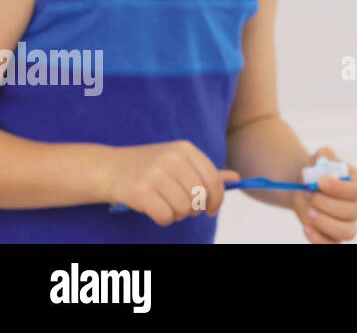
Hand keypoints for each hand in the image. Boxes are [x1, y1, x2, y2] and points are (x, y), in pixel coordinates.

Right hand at [104, 141, 238, 223]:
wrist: (108, 168)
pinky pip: (166, 216)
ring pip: (184, 208)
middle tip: (184, 209)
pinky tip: (156, 212)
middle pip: (199, 195)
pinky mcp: (140, 190)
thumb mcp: (178, 162)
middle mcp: (172, 158)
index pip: (213, 179)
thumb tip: (236, 178)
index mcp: (185, 149)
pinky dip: (164, 220)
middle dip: (194, 208)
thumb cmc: (149, 167)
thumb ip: (205, 171)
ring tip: (168, 208)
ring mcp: (155, 173)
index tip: (212, 210)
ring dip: (178, 215)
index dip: (217, 199)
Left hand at [292, 146, 356, 242]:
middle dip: (327, 204)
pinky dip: (319, 240)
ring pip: (347, 232)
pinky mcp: (334, 237)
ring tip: (309, 212)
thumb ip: (323, 155)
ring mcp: (347, 223)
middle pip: (350, 211)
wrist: (305, 188)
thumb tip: (325, 155)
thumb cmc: (316, 173)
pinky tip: (306, 228)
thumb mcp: (318, 160)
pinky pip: (332, 245)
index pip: (356, 190)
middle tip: (309, 194)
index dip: (339, 188)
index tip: (320, 181)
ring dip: (326, 224)